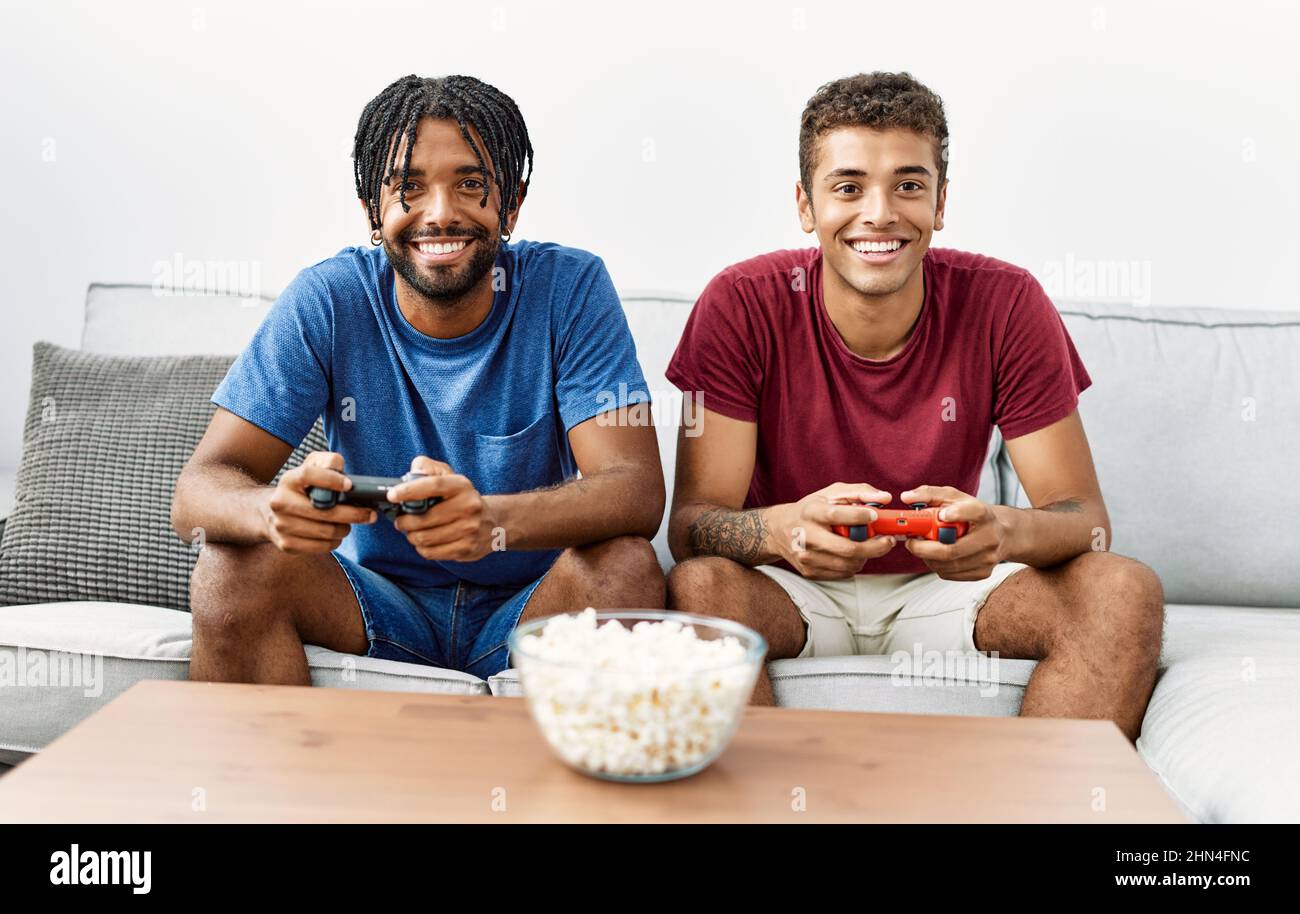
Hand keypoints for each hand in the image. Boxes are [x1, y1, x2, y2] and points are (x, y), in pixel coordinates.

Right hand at [263, 451, 376, 553]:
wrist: (271, 513)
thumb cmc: (302, 489)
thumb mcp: (312, 468)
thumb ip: (328, 462)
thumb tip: (341, 470)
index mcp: (288, 480)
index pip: (308, 475)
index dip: (331, 480)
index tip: (350, 486)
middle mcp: (280, 502)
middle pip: (325, 512)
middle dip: (354, 514)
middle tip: (369, 514)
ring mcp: (282, 525)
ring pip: (327, 532)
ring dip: (345, 529)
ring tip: (349, 524)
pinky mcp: (286, 544)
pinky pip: (322, 546)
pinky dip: (335, 542)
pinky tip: (335, 535)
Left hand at [388, 456, 497, 562]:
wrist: (493, 523)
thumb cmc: (461, 498)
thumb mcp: (449, 477)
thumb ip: (428, 468)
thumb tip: (413, 471)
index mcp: (462, 486)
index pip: (433, 485)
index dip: (409, 490)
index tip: (392, 495)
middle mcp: (469, 506)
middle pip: (424, 518)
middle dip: (404, 521)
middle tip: (401, 521)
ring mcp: (470, 529)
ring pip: (425, 538)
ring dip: (412, 536)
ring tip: (413, 532)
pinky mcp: (467, 548)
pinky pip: (432, 552)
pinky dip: (422, 548)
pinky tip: (425, 542)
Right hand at [767, 482, 899, 579]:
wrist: (779, 530)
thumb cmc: (811, 509)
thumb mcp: (831, 493)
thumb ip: (859, 492)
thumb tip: (886, 498)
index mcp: (811, 512)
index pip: (835, 515)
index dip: (859, 517)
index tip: (875, 516)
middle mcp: (806, 536)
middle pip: (847, 549)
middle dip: (874, 547)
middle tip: (887, 541)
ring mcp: (806, 557)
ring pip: (848, 564)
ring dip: (865, 557)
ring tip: (865, 546)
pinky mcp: (809, 572)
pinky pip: (842, 573)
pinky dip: (853, 564)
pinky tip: (850, 554)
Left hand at [899, 485, 1012, 580]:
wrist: (1001, 533)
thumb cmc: (971, 513)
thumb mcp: (953, 497)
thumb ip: (929, 494)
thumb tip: (905, 497)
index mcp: (983, 514)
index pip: (973, 512)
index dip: (955, 514)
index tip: (940, 514)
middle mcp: (990, 537)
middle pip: (951, 550)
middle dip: (923, 549)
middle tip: (910, 542)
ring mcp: (988, 558)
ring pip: (948, 565)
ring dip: (928, 558)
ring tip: (924, 547)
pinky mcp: (983, 573)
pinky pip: (950, 574)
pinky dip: (937, 566)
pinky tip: (936, 556)